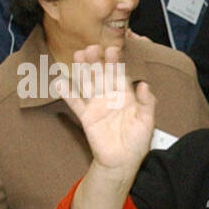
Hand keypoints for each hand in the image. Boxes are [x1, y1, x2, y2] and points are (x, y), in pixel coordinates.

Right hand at [59, 44, 155, 174]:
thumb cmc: (137, 141)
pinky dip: (68, 94)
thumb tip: (145, 85)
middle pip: (101, 75)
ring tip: (78, 55)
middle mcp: (109, 98)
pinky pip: (75, 103)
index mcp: (125, 96)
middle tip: (92, 47)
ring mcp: (96, 106)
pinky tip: (61, 82)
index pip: (119, 75)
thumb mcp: (147, 122)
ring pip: (88, 84)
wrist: (122, 161)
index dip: (115, 63)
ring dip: (82, 71)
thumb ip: (147, 103)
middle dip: (97, 61)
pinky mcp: (86, 117)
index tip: (112, 49)